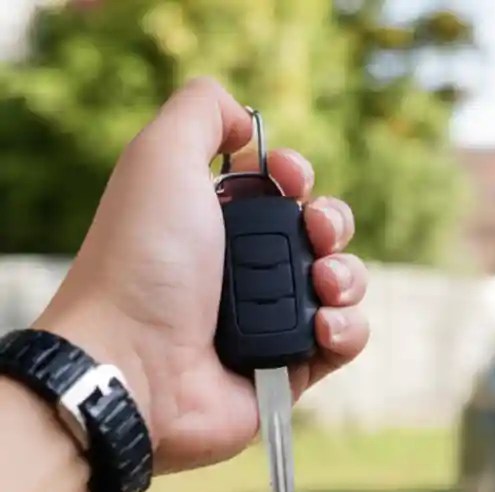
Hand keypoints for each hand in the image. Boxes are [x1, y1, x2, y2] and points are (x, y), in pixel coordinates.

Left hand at [34, 78, 369, 473]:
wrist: (136, 362)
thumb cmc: (144, 261)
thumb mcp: (158, 156)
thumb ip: (201, 111)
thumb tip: (247, 123)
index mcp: (213, 219)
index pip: (279, 188)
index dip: (297, 175)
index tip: (291, 178)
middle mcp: (242, 268)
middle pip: (321, 232)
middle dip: (333, 223)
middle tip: (317, 234)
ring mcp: (269, 320)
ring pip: (343, 285)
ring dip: (348, 276)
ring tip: (323, 286)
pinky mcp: (292, 367)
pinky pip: (346, 340)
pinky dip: (346, 329)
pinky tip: (321, 328)